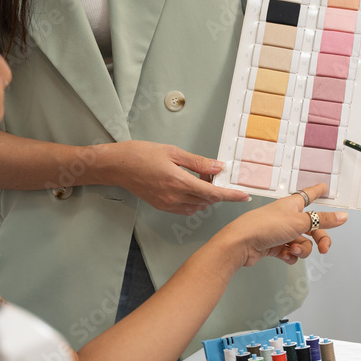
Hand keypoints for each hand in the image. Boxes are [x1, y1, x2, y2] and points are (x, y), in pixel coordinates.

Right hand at [101, 141, 249, 214]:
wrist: (116, 166)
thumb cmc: (140, 155)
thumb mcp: (173, 152)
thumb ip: (198, 162)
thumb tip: (218, 166)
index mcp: (180, 183)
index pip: (213, 193)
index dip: (231, 195)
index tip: (244, 196)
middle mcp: (175, 197)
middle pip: (208, 200)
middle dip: (216, 189)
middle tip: (213, 172)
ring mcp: (168, 204)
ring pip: (198, 206)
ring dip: (205, 195)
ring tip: (198, 177)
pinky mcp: (162, 206)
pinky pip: (186, 209)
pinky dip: (194, 200)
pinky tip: (189, 187)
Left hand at [222, 184, 347, 266]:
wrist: (241, 243)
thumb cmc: (266, 226)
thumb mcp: (300, 222)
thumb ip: (323, 221)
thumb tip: (343, 216)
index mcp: (292, 205)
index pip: (309, 195)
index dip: (317, 191)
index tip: (324, 187)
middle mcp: (287, 217)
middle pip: (312, 227)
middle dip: (319, 239)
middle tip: (324, 249)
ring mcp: (280, 232)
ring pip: (302, 242)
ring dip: (301, 249)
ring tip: (291, 249)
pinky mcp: (273, 246)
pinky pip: (290, 252)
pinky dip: (290, 255)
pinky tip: (284, 255)